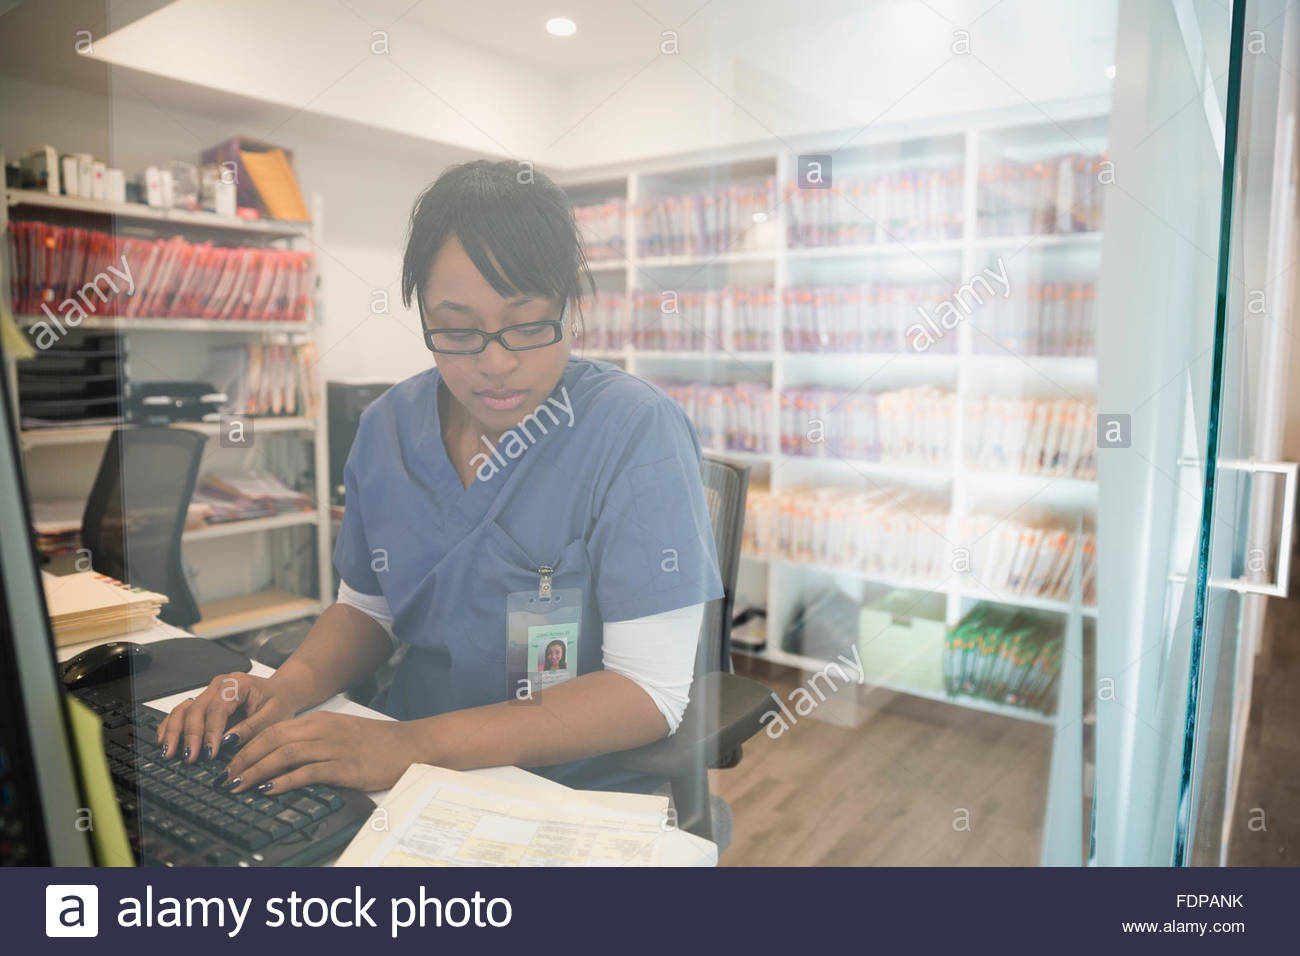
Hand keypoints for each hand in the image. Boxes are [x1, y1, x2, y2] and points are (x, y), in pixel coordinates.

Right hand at [155, 672, 302, 764]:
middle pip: (196, 709)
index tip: (209, 753)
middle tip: (188, 758)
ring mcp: (208, 693)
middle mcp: (219, 686)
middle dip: (190, 736)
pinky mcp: (203, 703)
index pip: (218, 709)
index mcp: (237, 684)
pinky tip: (165, 742)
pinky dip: (171, 727)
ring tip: (169, 753)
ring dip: (174, 732)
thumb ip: (252, 728)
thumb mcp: (274, 716)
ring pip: (184, 709)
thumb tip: (227, 742)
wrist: (281, 692)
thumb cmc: (279, 702)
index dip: (211, 732)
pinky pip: (182, 712)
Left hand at [216, 712, 417, 794]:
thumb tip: (285, 757)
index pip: (274, 728)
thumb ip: (315, 740)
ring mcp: (334, 748)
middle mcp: (323, 730)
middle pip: (272, 739)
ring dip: (257, 770)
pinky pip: (308, 772)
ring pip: (284, 754)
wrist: (411, 745)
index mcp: (321, 721)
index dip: (247, 745)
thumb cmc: (380, 743)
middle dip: (244, 758)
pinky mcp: (345, 766)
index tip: (230, 761)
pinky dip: (284, 781)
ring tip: (239, 785)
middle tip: (226, 776)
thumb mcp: (342, 733)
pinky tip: (269, 790)